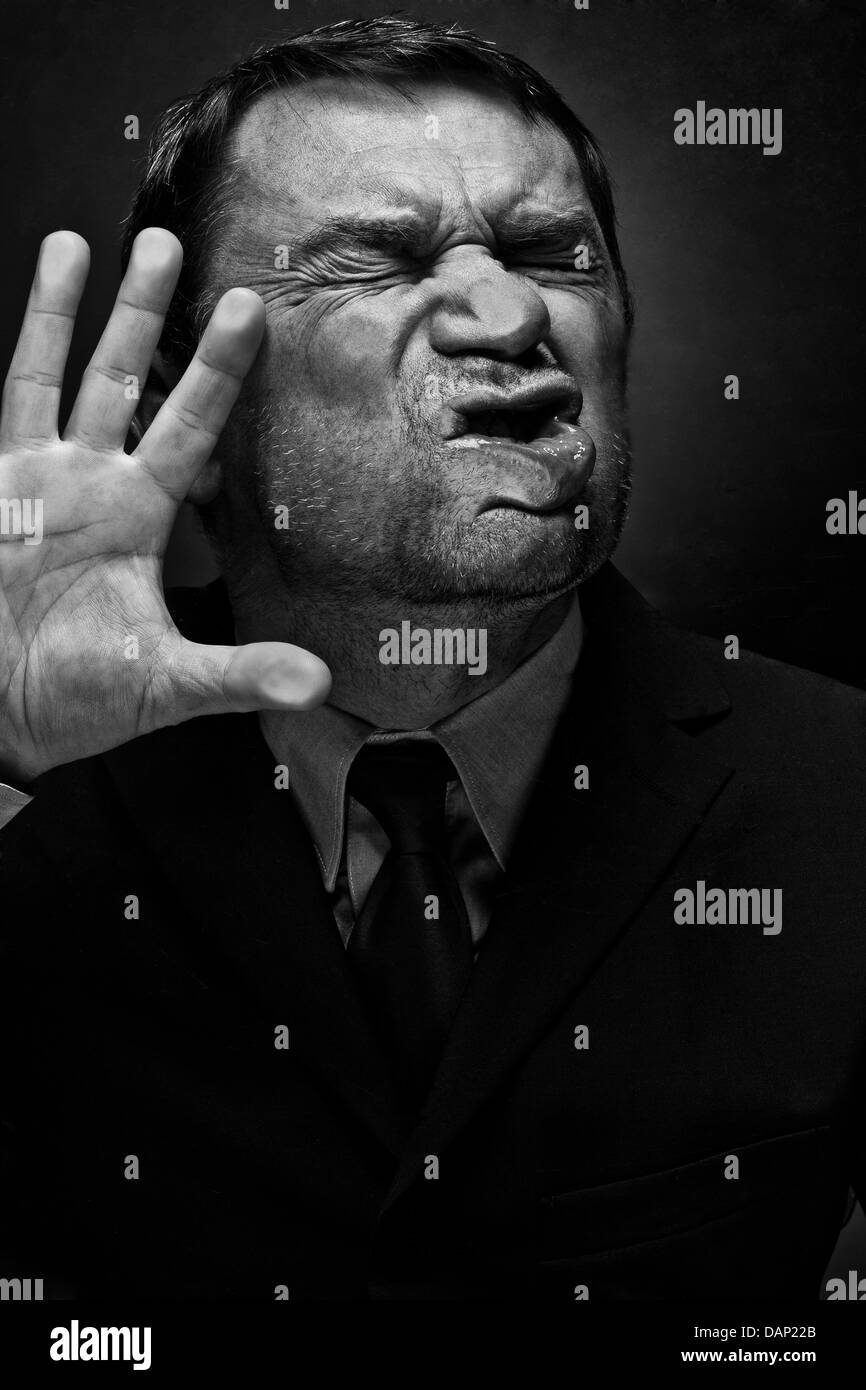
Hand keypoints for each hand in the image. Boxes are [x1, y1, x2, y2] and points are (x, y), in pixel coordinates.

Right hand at [0, 228, 330, 783]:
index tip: (252, 314)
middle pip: (126, 382)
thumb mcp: (168, 684)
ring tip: (81, 240)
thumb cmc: (83, 698)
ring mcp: (39, 478)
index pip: (191, 429)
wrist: (2, 713)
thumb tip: (319, 684)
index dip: (219, 374)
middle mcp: (94, 483)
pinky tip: (25, 296)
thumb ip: (240, 674)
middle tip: (173, 245)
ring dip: (70, 312)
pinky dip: (17, 353)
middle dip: (147, 317)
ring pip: (57, 378)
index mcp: (142, 517)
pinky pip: (6, 402)